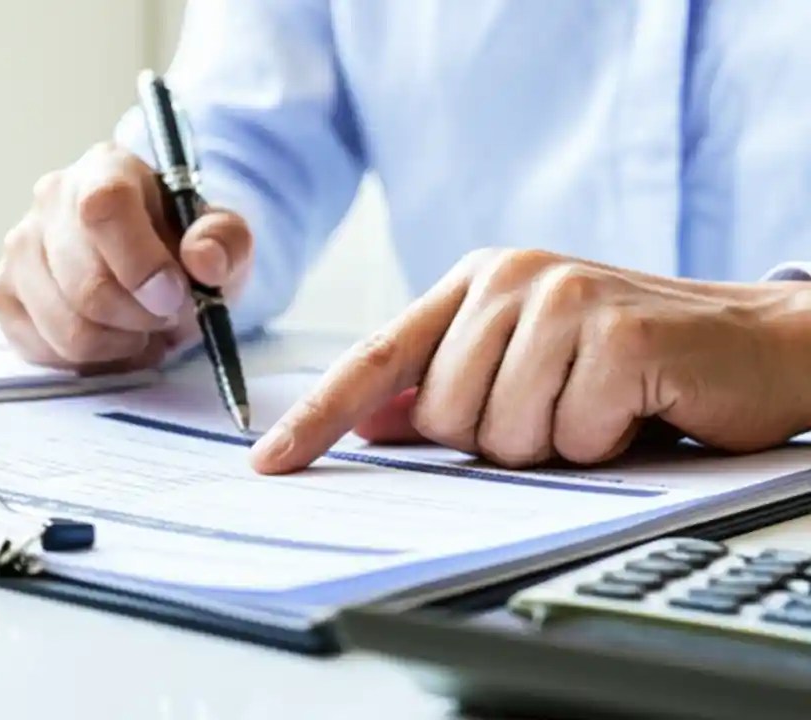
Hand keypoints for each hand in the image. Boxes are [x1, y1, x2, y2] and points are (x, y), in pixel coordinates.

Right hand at [0, 141, 253, 372]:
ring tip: (143, 329)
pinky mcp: (3, 294)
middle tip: (169, 317)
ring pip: (66, 329)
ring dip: (119, 345)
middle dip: (141, 318)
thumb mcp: (221, 236)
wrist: (152, 261)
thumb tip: (204, 260)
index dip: (140, 264)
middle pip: (86, 284)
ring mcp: (19, 248)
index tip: (173, 296)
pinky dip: (89, 361)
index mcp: (105, 170)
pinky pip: (43, 351)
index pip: (103, 208)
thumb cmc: (183, 244)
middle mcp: (50, 201)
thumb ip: (223, 242)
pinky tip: (112, 341)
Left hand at [250, 248, 810, 472]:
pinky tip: (633, 407)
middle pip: (439, 416)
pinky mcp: (618, 335)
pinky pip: (570, 438)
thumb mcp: (524, 364)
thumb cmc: (626, 358)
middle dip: (496, 438)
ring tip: (596, 405)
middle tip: (558, 406)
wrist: (751, 344)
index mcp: (476, 282)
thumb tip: (368, 422)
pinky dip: (603, 443)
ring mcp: (565, 299)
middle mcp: (510, 278)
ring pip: (500, 435)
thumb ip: (444, 384)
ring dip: (552, 443)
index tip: (270, 461)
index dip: (318, 415)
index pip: (375, 357)